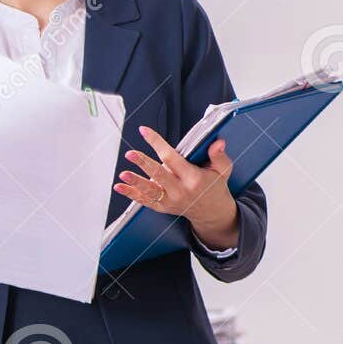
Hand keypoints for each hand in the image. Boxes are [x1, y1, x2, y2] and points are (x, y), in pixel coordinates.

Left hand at [115, 126, 238, 247]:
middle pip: (159, 175)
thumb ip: (219, 156)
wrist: (211, 212)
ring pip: (150, 190)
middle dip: (143, 163)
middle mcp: (180, 191)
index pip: (173, 158)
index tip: (145, 131)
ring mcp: (170, 201)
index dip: (158, 143)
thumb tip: (217, 142)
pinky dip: (131, 194)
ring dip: (135, 182)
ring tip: (123, 174)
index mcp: (194, 179)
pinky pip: (145, 200)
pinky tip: (119, 187)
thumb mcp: (222, 171)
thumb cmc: (214, 186)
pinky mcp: (162, 207)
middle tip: (130, 153)